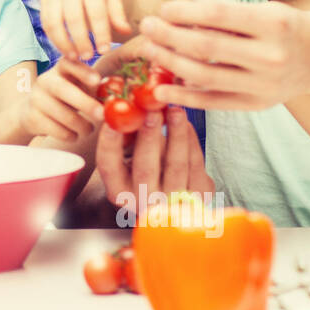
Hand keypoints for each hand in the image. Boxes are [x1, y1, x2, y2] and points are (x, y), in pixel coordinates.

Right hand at [22, 57, 103, 142]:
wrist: (32, 112)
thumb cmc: (66, 98)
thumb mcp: (77, 87)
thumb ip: (94, 87)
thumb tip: (119, 95)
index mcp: (60, 69)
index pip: (69, 64)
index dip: (82, 71)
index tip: (97, 80)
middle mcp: (45, 80)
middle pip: (63, 90)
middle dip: (85, 103)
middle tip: (102, 115)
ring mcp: (36, 99)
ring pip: (62, 114)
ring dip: (81, 125)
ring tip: (89, 130)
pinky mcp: (32, 117)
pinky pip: (56, 129)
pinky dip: (70, 135)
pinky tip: (75, 135)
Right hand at [40, 0, 135, 60]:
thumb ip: (117, 12)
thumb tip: (125, 32)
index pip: (96, 12)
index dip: (100, 34)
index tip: (104, 51)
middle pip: (73, 19)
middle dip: (81, 41)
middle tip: (89, 57)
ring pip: (54, 23)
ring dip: (63, 43)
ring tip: (75, 57)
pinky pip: (45, 22)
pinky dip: (53, 38)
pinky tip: (64, 49)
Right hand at [96, 104, 213, 209]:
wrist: (173, 198)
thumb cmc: (144, 169)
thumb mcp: (128, 157)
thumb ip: (127, 136)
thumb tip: (129, 107)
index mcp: (118, 191)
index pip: (109, 165)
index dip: (109, 141)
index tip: (113, 118)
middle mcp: (144, 201)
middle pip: (145, 168)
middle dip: (149, 136)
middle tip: (152, 110)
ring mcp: (173, 201)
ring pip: (176, 165)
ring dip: (176, 134)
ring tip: (175, 110)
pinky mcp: (200, 196)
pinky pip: (196, 164)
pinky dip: (191, 140)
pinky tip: (186, 123)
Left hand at [137, 0, 309, 110]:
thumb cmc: (281, 27)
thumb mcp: (261, 11)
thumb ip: (222, 14)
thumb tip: (173, 12)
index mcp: (272, 23)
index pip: (218, 15)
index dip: (184, 12)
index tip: (162, 9)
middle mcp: (270, 55)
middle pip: (206, 47)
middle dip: (169, 36)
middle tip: (146, 27)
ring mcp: (263, 84)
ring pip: (204, 75)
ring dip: (169, 63)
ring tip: (148, 50)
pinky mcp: (256, 104)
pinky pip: (213, 102)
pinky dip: (184, 97)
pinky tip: (161, 89)